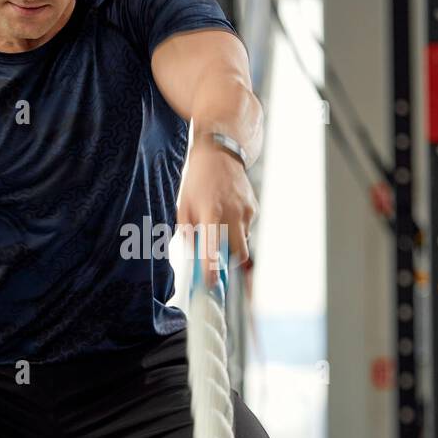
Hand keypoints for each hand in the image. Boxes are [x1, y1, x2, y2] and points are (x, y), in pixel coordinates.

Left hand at [177, 139, 257, 295]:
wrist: (220, 153)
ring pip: (243, 241)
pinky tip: (228, 210)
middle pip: (239, 254)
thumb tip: (194, 255)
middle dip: (230, 261)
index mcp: (211, 213)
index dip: (212, 270)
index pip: (213, 249)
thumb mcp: (184, 205)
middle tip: (218, 256)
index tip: (210, 284)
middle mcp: (232, 214)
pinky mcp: (254, 208)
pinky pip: (246, 227)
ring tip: (219, 220)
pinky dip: (236, 227)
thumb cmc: (198, 180)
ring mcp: (246, 211)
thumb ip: (188, 232)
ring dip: (231, 241)